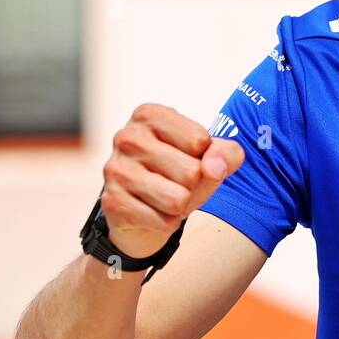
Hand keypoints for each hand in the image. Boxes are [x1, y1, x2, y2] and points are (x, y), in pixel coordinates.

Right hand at [99, 103, 245, 259]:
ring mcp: (115, 169)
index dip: (204, 158)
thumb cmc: (180, 173)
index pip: (200, 141)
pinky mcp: (112, 202)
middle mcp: (127, 137)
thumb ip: (226, 153)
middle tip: (176, 183)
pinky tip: (153, 212)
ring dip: (181, 206)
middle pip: (191, 172)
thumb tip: (213, 169)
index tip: (187, 158)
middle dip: (193, 185)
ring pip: (178, 200)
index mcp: (149, 115)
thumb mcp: (210, 155)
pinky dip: (167, 223)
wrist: (143, 211)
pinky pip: (164, 222)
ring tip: (166, 197)